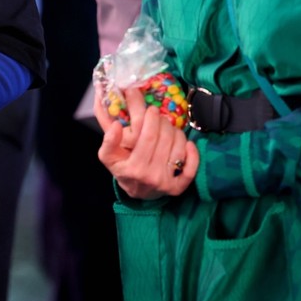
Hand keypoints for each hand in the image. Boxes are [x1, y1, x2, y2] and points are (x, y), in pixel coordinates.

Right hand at [95, 84, 197, 199]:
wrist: (136, 191)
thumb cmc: (123, 168)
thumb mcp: (108, 156)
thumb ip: (108, 141)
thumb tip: (117, 126)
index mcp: (133, 168)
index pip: (148, 137)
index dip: (152, 119)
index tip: (151, 110)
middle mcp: (151, 177)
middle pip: (165, 139)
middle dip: (163, 122)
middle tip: (158, 117)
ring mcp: (166, 183)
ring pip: (179, 148)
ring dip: (176, 132)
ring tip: (168, 128)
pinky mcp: (178, 187)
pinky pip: (191, 167)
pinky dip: (192, 153)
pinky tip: (187, 144)